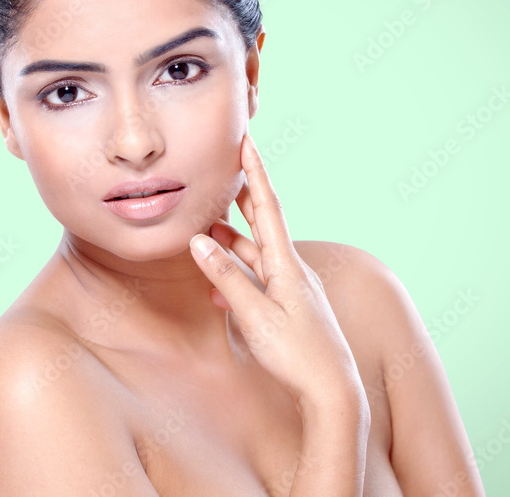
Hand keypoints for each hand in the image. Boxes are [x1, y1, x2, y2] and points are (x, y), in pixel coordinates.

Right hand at [189, 134, 363, 408]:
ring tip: (207, 227)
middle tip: (227, 171)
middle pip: (264, 223)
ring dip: (233, 239)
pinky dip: (237, 274)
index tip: (247, 141)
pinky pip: (258, 279)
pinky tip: (217, 287)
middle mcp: (293, 270)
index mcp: (287, 265)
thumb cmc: (296, 355)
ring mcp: (292, 288)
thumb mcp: (255, 314)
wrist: (333, 391)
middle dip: (243, 196)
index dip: (255, 173)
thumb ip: (226, 277)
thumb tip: (199, 241)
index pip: (268, 207)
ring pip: (257, 253)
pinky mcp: (290, 306)